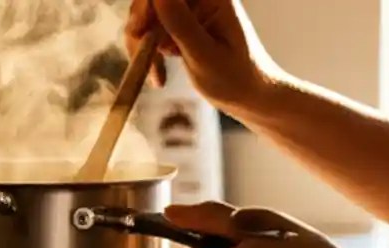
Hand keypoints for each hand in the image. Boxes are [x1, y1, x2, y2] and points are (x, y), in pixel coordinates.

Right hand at [126, 0, 282, 112]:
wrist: (250, 97)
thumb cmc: (235, 79)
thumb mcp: (204, 55)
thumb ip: (179, 22)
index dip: (146, 5)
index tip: (138, 32)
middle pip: (152, 1)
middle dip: (140, 28)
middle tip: (140, 58)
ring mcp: (190, 11)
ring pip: (147, 17)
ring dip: (142, 45)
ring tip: (156, 76)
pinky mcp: (182, 26)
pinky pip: (153, 31)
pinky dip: (150, 54)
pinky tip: (159, 77)